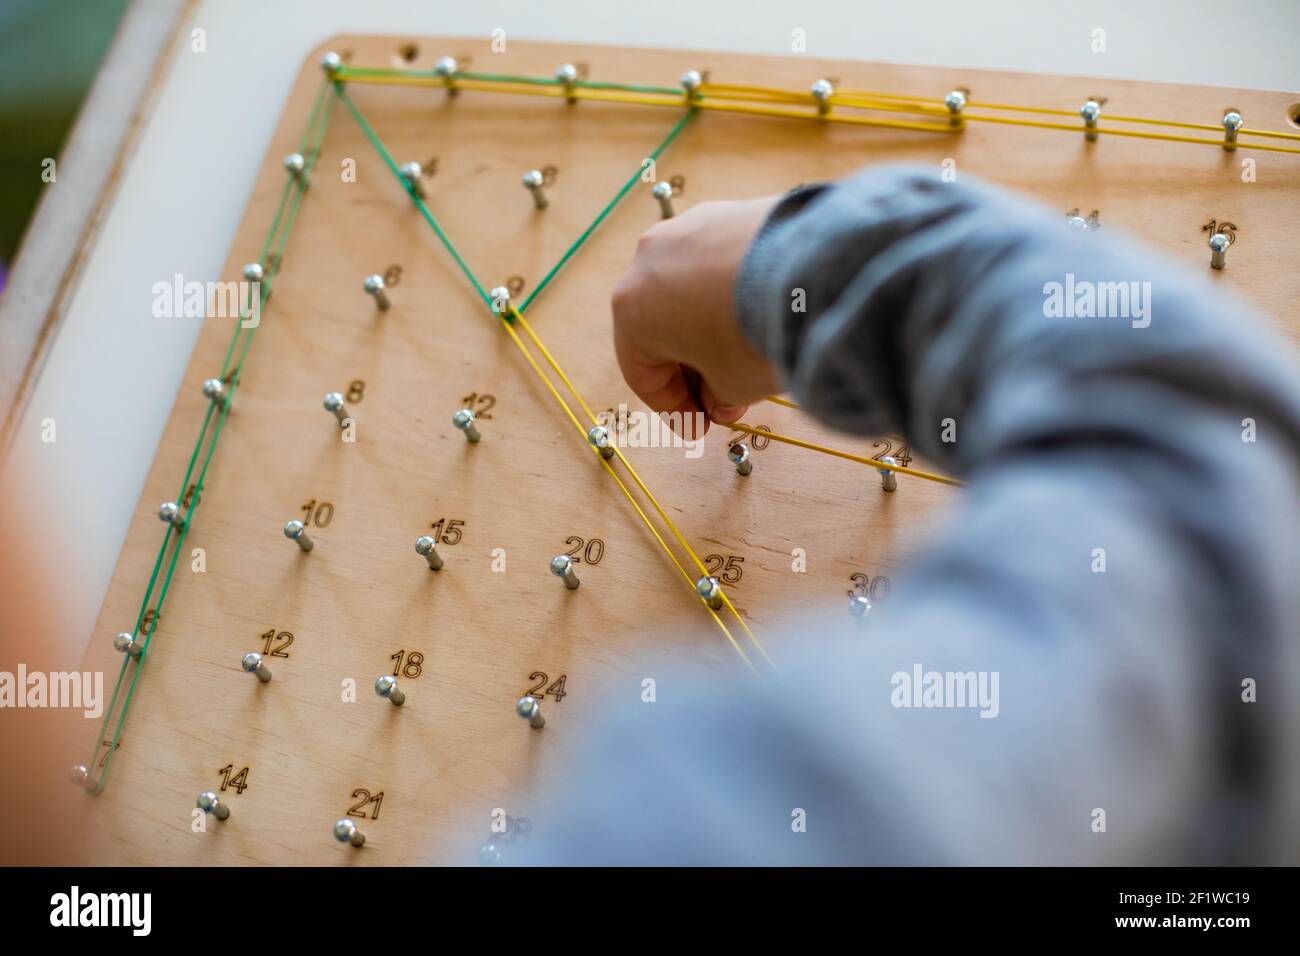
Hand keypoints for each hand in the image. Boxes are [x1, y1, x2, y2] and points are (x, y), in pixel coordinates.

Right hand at [611, 197, 781, 434]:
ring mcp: (688, 228)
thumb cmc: (752, 333)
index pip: (643, 372)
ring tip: (747, 354)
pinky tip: (761, 312)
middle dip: (692, 366)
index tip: (700, 426)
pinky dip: (732, 290)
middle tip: (725, 399)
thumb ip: (716, 397)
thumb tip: (720, 399)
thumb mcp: (730, 386)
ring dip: (710, 325)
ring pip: (690, 289)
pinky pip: (720, 261)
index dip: (674, 408)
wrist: (808, 271)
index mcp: (631, 308)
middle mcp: (648, 260)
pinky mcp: (728, 209)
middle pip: (662, 327)